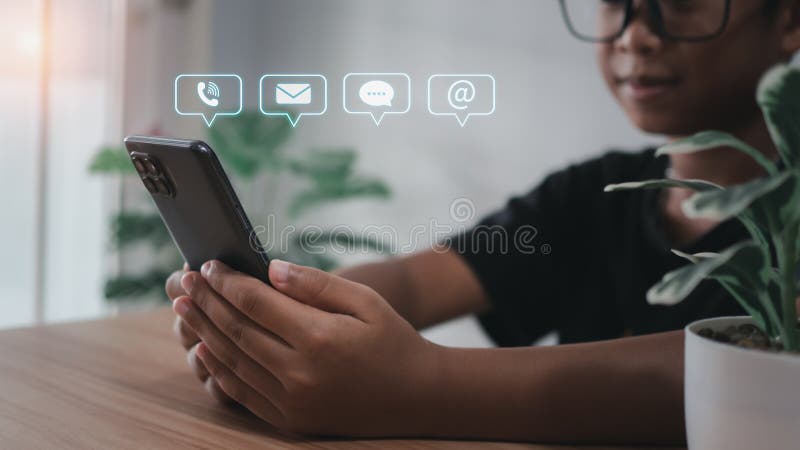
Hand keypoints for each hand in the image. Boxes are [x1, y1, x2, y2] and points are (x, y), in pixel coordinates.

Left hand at [172, 259, 442, 435]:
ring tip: (184, 309)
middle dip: (206, 303)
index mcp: (320, 338)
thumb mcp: (366, 301)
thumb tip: (271, 269)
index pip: (257, 303)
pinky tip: (202, 350)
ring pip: (232, 362)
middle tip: (183, 283)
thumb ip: (316, 284)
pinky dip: (218, 371)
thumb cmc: (393, 339)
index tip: (208, 265)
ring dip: (203, 333)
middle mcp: (301, 373)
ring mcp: (293, 401)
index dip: (227, 282)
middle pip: (237, 331)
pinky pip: (243, 393)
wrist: (417, 396)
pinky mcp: (291, 421)